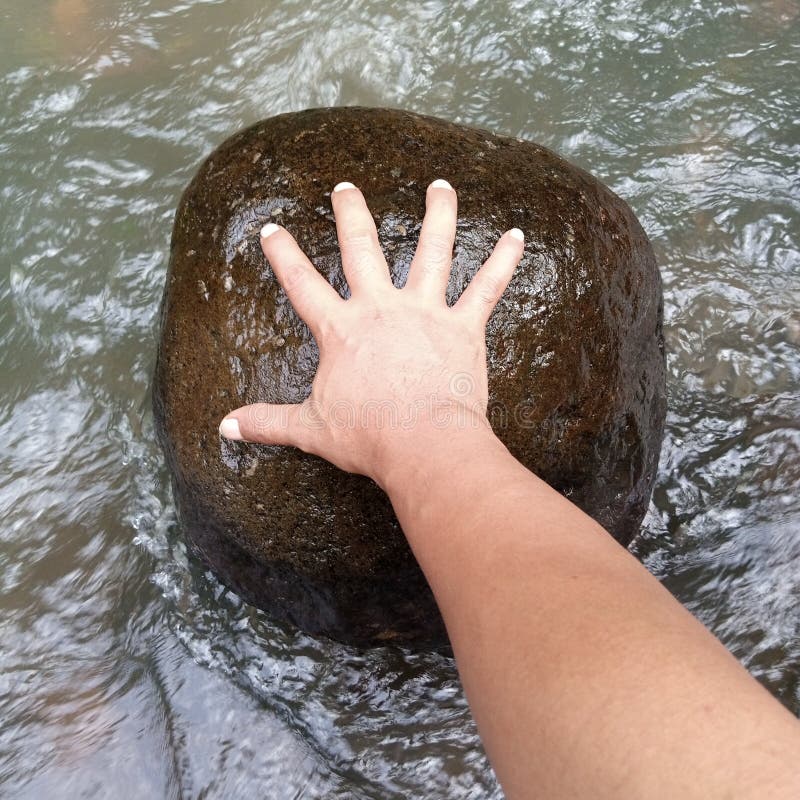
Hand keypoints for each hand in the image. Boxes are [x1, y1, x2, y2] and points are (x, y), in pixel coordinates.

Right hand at [218, 179, 523, 486]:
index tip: (273, 229)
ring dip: (438, 216)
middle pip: (363, 250)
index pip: (303, 284)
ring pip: (432, 252)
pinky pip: (487, 287)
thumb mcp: (309, 428)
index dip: (284, 255)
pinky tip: (518, 236)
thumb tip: (224, 428)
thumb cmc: (368, 437)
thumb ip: (267, 422)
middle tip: (346, 187)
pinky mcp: (463, 328)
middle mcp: (382, 309)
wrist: (422, 445)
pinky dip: (503, 261)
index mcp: (342, 330)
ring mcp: (425, 313)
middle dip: (352, 215)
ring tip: (441, 186)